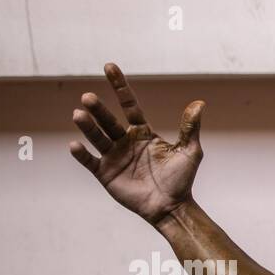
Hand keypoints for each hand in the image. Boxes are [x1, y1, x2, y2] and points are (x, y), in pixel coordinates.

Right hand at [69, 62, 204, 224]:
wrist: (172, 207)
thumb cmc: (181, 180)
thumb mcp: (189, 151)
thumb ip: (190, 128)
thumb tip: (199, 103)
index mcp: (142, 133)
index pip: (129, 105)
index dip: (119, 87)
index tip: (109, 67)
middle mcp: (125, 142)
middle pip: (108, 121)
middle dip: (98, 109)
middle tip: (88, 98)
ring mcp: (114, 157)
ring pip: (97, 137)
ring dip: (87, 126)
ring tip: (78, 114)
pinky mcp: (106, 174)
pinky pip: (90, 162)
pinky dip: (82, 155)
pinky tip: (75, 145)